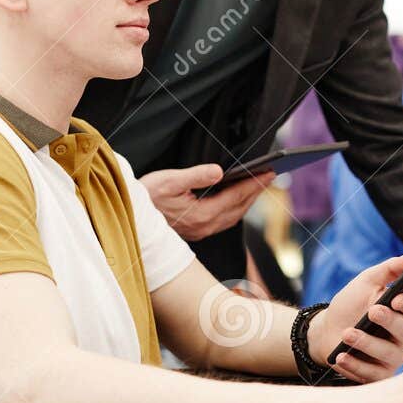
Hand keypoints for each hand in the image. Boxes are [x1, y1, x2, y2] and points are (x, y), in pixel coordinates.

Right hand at [139, 164, 273, 241]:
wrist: (132, 216)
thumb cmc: (147, 196)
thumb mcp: (169, 180)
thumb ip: (196, 176)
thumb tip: (219, 171)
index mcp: (201, 214)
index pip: (236, 197)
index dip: (254, 184)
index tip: (269, 172)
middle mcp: (204, 226)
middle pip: (239, 208)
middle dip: (256, 191)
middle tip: (270, 176)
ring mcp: (201, 231)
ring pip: (234, 216)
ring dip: (248, 200)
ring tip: (258, 185)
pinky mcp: (197, 231)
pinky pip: (225, 220)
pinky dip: (236, 208)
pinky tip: (238, 199)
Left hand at [308, 253, 402, 381]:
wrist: (326, 330)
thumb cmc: (350, 306)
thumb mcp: (366, 282)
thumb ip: (389, 269)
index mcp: (402, 312)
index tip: (395, 298)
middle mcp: (402, 336)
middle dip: (389, 321)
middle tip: (371, 311)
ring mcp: (392, 357)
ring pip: (389, 354)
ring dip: (367, 343)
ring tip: (347, 333)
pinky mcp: (379, 374)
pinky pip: (373, 374)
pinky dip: (355, 365)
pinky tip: (341, 355)